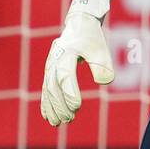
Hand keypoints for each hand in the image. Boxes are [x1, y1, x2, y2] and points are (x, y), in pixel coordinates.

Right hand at [41, 0, 115, 125]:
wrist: (79, 25)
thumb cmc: (92, 39)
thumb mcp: (101, 48)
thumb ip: (103, 64)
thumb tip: (104, 82)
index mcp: (67, 52)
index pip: (65, 75)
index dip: (70, 91)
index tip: (77, 106)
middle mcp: (55, 60)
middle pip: (54, 85)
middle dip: (60, 104)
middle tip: (69, 119)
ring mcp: (50, 66)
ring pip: (47, 89)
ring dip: (52, 107)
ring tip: (57, 123)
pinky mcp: (50, 71)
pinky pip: (45, 88)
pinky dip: (46, 103)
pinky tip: (47, 116)